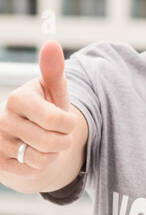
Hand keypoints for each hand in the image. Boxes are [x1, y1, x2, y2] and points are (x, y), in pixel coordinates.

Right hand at [0, 41, 79, 179]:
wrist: (31, 136)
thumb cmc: (47, 109)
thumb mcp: (54, 91)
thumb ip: (53, 70)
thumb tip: (51, 44)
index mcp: (17, 99)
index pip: (55, 120)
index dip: (69, 124)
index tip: (64, 119)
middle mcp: (2, 120)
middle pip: (50, 141)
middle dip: (63, 141)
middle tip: (57, 134)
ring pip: (41, 158)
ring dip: (52, 154)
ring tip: (44, 144)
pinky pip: (31, 171)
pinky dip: (40, 166)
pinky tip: (33, 155)